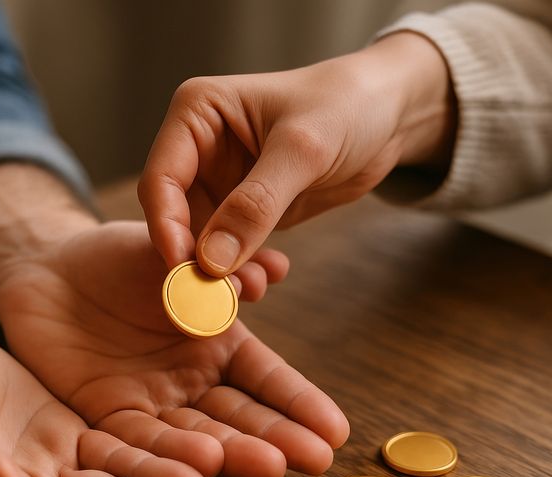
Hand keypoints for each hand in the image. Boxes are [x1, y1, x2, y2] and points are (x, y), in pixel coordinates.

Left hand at [0, 222, 348, 476]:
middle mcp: (192, 381)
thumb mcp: (172, 254)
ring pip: (195, 436)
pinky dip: (165, 461)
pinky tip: (198, 476)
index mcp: (218, 342)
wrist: (50, 270)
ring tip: (270, 469)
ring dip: (231, 454)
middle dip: (277, 437)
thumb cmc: (119, 256)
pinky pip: (137, 442)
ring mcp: (152, 403)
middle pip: (238, 416)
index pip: (266, 378)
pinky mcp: (107, 417)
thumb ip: (215, 273)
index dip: (299, 402)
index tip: (336, 430)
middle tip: (316, 460)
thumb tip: (272, 270)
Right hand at [138, 32, 455, 274]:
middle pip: (175, 216)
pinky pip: (229, 249)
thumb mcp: (302, 150)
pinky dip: (242, 269)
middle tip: (216, 296)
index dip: (166, 226)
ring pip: (200, 240)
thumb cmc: (347, 105)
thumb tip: (211, 260)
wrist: (390, 115)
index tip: (182, 268)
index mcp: (196, 113)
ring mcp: (219, 181)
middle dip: (193, 258)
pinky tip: (266, 278)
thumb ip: (256, 203)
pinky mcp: (242, 209)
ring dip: (219, 271)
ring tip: (251, 290)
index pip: (161, 179)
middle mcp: (198, 148)